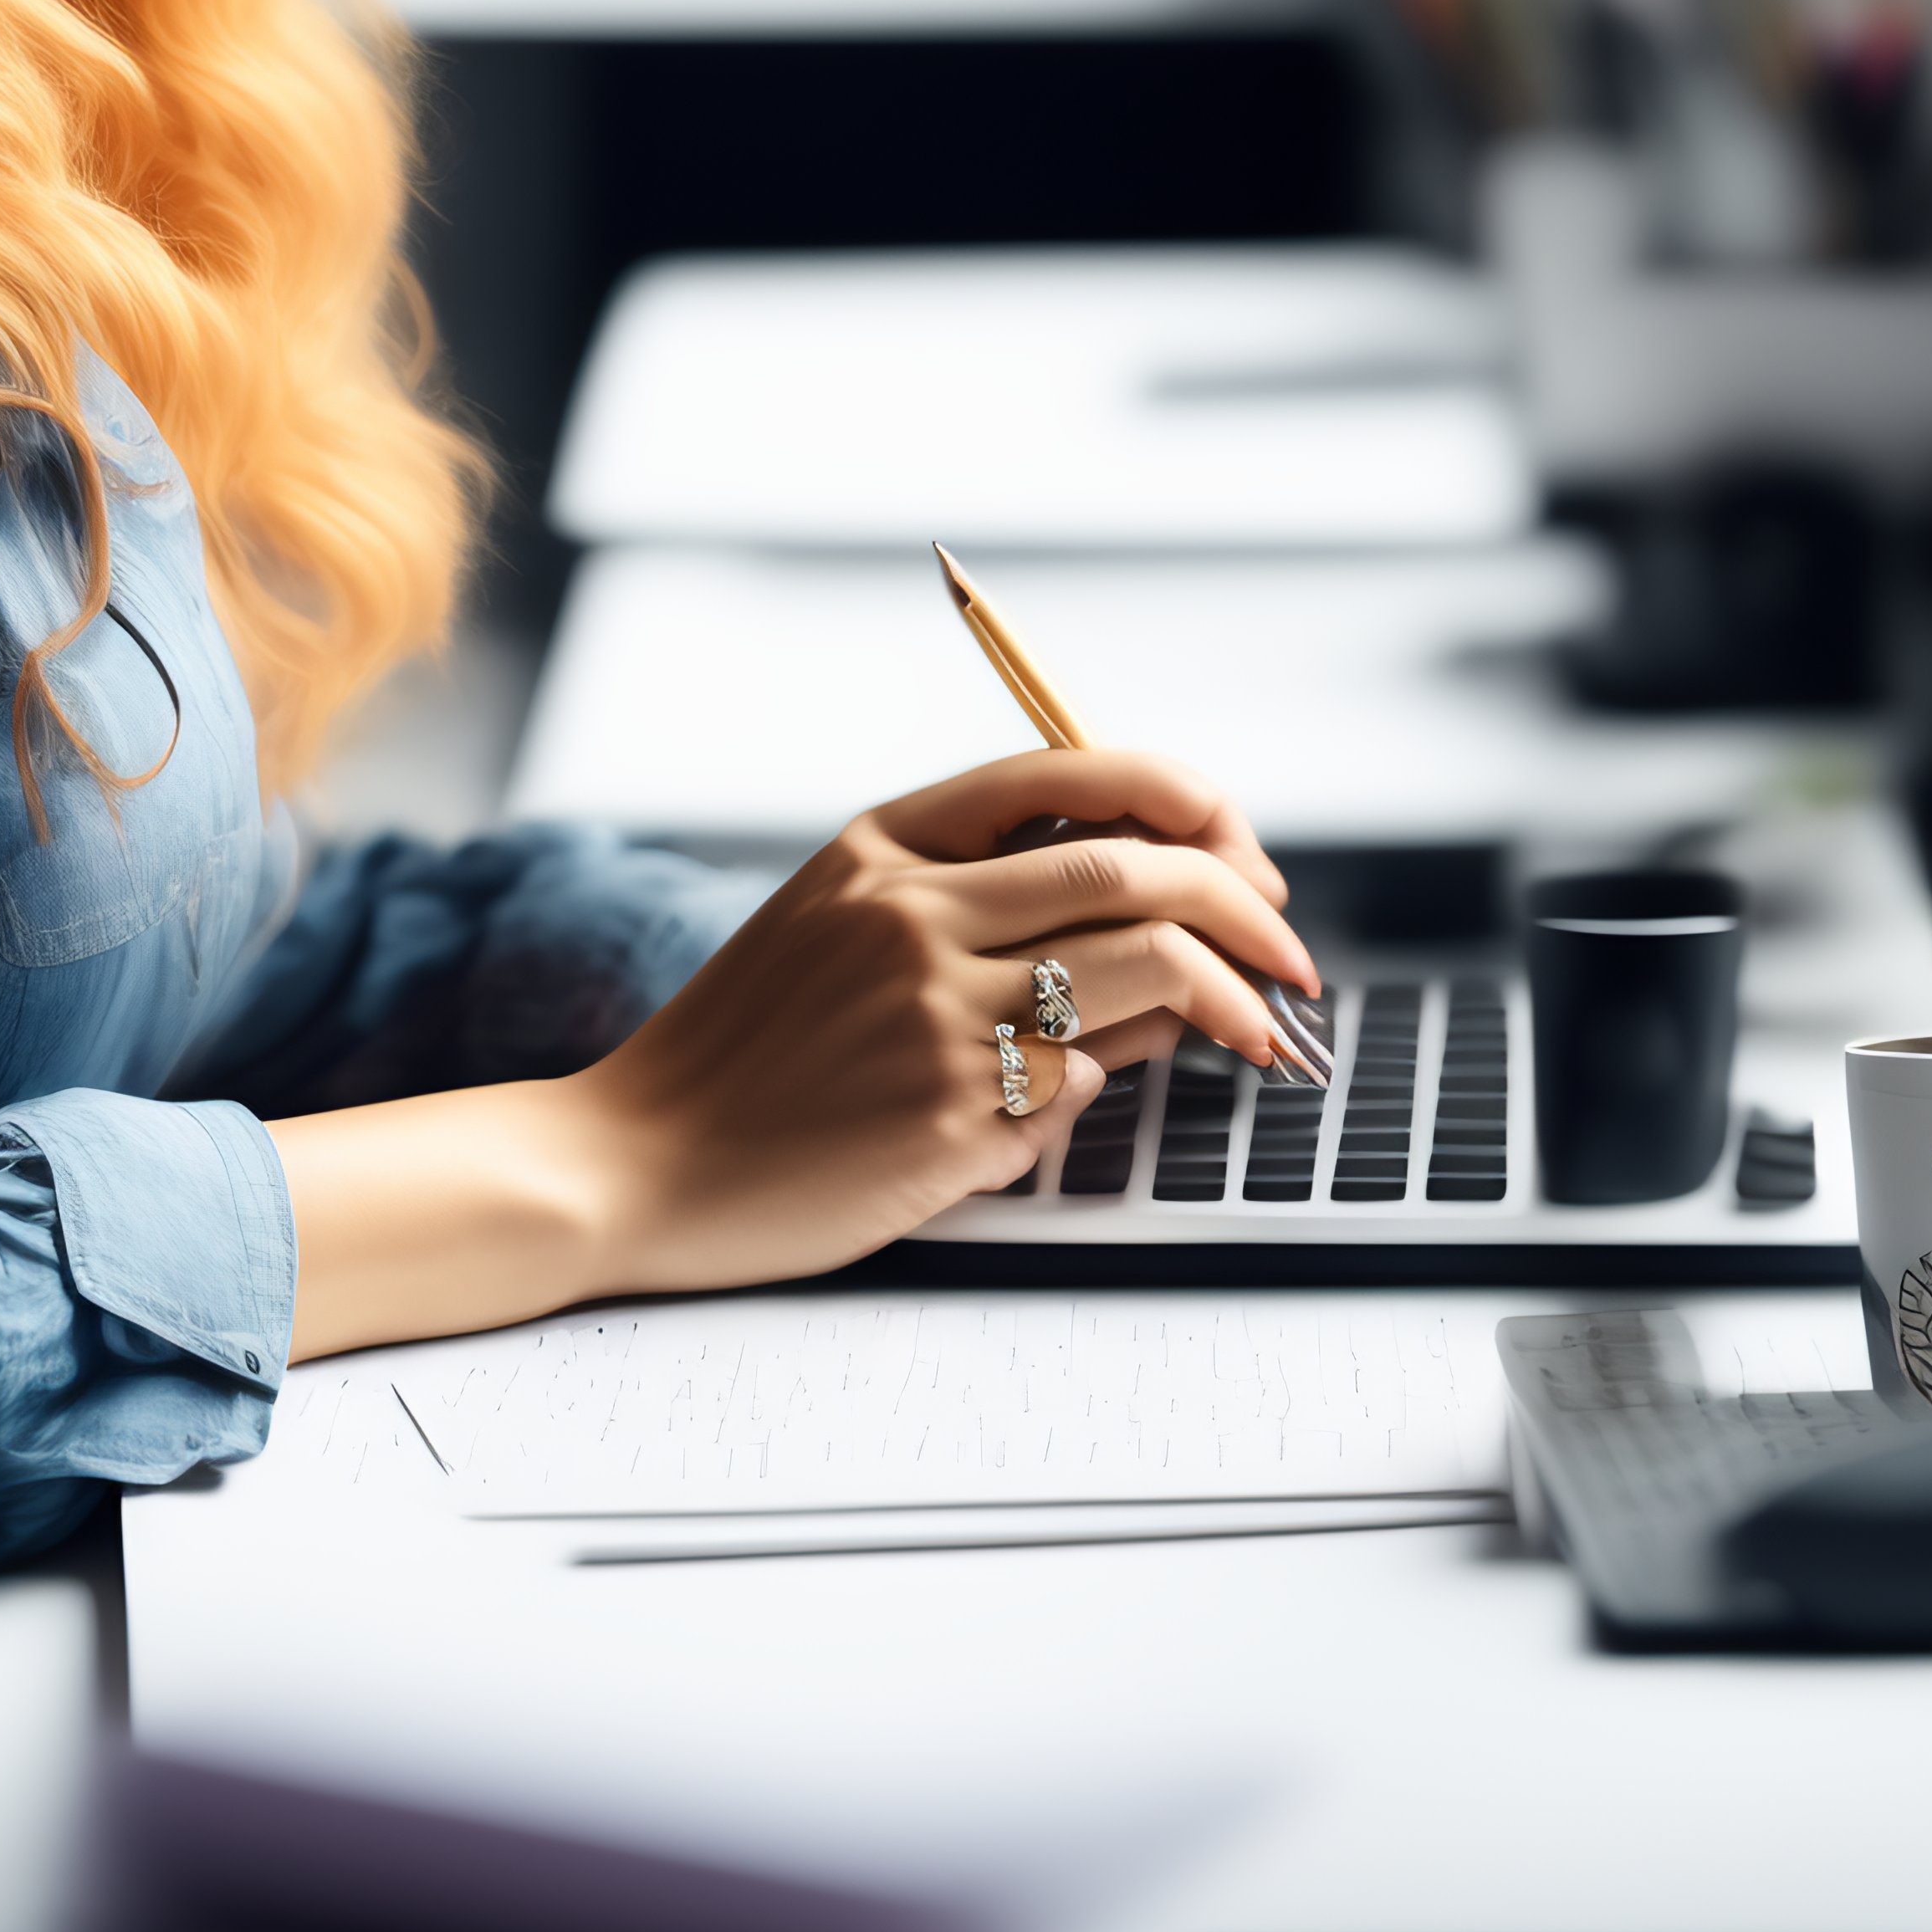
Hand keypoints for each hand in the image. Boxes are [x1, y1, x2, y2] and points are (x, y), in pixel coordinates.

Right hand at [560, 746, 1318, 1295]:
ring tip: (1268, 1032)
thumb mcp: (842, 928)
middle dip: (1250, 903)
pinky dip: (1114, 1082)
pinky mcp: (947, 1110)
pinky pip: (1085, 1078)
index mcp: (885, 840)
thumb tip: (1156, 918)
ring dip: (1237, 999)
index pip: (1072, 770)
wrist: (636, 1161)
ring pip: (1146, 967)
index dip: (1187, 799)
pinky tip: (1087, 1098)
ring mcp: (932, 1009)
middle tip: (1295, 954)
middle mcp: (913, 907)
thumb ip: (980, 903)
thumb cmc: (751, 1049)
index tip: (1242, 853)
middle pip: (1138, 866)